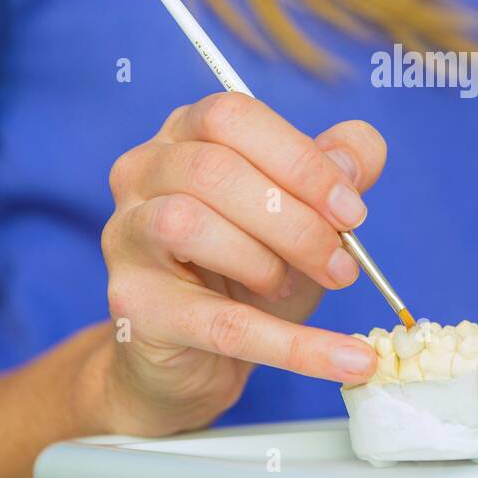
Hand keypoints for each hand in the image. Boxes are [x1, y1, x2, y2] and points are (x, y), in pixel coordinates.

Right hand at [94, 92, 385, 435]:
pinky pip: (218, 324)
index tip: (352, 210)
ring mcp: (125, 237)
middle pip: (212, 170)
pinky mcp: (132, 306)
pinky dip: (294, 346)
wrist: (198, 357)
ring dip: (267, 263)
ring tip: (293, 289)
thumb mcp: (304, 214)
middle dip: (296, 220)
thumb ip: (337, 173)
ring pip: (188, 224)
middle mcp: (141, 172)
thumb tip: (352, 159)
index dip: (301, 161)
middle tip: (341, 265)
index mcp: (184, 134)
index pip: (232, 116)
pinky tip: (348, 361)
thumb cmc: (250, 270)